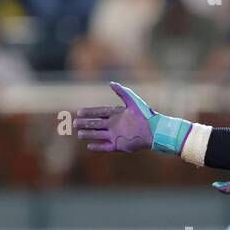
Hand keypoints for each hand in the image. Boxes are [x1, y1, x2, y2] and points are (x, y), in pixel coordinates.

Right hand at [72, 82, 192, 155]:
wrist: (154, 131)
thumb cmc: (145, 115)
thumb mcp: (133, 101)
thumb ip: (122, 92)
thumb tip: (110, 83)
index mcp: (118, 114)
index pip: (100, 112)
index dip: (90, 112)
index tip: (79, 112)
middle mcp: (115, 125)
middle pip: (97, 124)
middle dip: (86, 123)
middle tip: (74, 123)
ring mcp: (116, 135)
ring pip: (98, 135)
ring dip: (89, 134)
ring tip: (78, 134)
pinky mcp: (119, 145)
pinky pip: (105, 146)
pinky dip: (97, 146)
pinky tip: (89, 146)